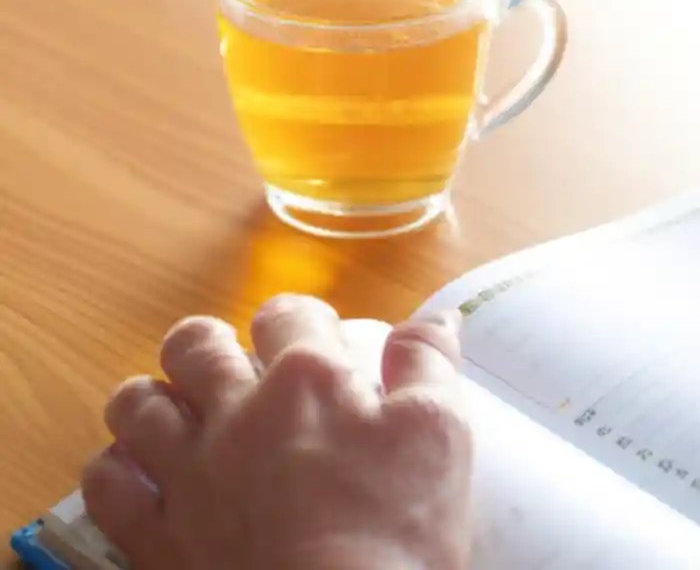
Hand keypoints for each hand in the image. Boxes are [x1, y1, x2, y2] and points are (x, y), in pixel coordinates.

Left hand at [81, 294, 472, 569]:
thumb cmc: (399, 529)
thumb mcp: (440, 434)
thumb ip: (429, 364)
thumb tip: (435, 318)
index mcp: (308, 380)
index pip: (288, 315)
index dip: (301, 320)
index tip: (317, 339)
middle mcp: (235, 413)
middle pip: (194, 344)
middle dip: (212, 342)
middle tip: (237, 367)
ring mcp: (187, 474)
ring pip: (136, 404)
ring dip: (155, 397)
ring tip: (181, 411)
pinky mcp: (156, 536)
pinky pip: (107, 484)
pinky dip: (119, 469)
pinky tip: (145, 474)